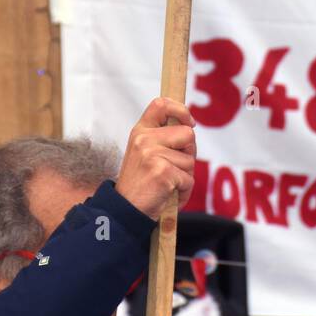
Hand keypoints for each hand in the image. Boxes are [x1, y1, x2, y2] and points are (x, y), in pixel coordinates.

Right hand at [115, 98, 196, 219]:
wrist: (124, 210)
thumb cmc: (139, 184)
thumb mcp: (144, 153)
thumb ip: (162, 139)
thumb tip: (189, 127)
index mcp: (140, 131)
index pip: (160, 104)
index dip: (180, 109)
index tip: (189, 122)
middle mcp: (144, 139)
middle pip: (187, 134)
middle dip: (188, 153)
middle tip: (173, 168)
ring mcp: (153, 155)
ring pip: (190, 160)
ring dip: (185, 176)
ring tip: (167, 185)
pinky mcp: (163, 172)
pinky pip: (189, 179)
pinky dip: (184, 191)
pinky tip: (168, 194)